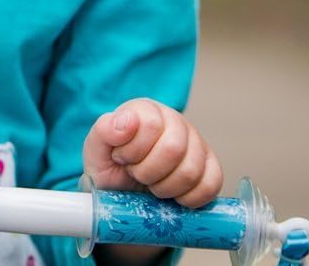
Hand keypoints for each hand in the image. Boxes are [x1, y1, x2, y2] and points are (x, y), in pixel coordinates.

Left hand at [82, 98, 221, 208]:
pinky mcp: (210, 167)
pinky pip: (211, 185)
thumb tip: (127, 121)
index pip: (150, 125)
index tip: (121, 158)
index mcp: (147, 110)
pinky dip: (189, 198)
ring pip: (191, 170)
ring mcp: (196, 143)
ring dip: (165, 187)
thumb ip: (105, 129)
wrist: (124, 190)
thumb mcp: (96, 147)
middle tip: (136, 174)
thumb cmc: (110, 164)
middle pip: (174, 148)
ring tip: (152, 185)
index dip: (133, 150)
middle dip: (148, 171)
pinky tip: (173, 196)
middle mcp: (175, 121)